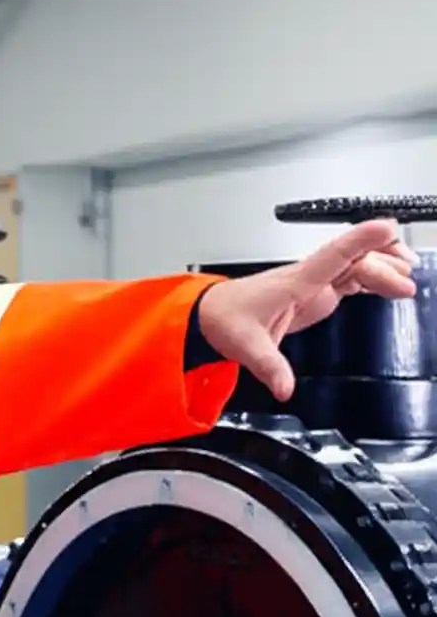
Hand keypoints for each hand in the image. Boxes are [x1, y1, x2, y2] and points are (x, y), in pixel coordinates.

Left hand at [197, 218, 418, 400]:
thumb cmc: (224, 320)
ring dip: (382, 265)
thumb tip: (284, 389)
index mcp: (293, 284)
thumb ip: (268, 367)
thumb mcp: (246, 346)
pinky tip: (388, 280)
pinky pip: (347, 275)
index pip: (332, 255)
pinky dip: (371, 276)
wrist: (208, 314)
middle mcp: (305, 278)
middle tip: (406, 283)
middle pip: (352, 261)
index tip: (386, 228)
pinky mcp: (313, 292)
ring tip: (408, 274)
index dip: (360, 241)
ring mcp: (311, 283)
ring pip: (353, 264)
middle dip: (382, 266)